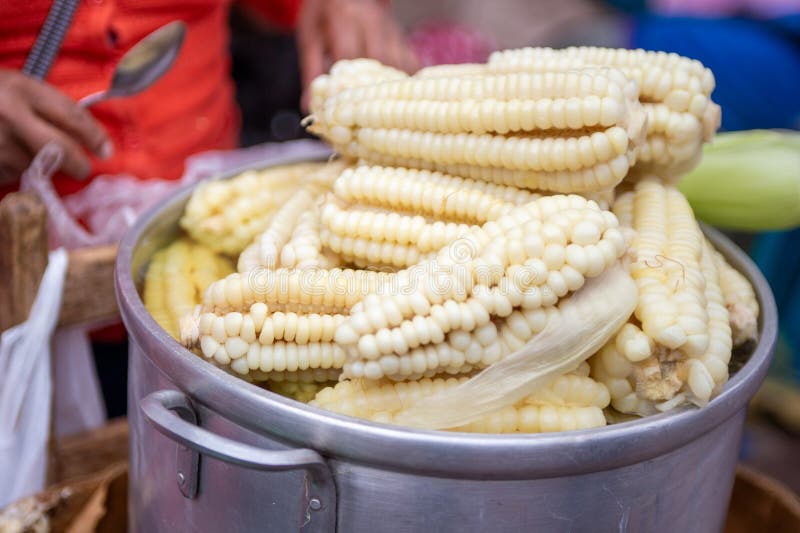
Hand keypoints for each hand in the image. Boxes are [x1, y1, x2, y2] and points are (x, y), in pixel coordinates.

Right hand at [0, 69, 110, 184]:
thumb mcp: (13, 85)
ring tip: (19, 149)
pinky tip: (2, 155)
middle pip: (60, 150)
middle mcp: (10, 116)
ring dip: (38, 166)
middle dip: (78, 164)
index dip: (94, 136)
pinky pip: (11, 175)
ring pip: (35, 166)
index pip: (71, 116)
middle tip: (84, 169)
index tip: (106, 150)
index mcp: (19, 89)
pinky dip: (13, 170)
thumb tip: (87, 136)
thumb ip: (45, 106)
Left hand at [297, 0, 418, 109]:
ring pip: (399, 63)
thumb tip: (309, 107)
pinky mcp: (401, 36)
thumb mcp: (310, 37)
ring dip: (393, 91)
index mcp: (344, 18)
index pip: (350, 56)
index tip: (343, 112)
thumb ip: (311, 71)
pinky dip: (407, 82)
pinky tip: (401, 101)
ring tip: (386, 115)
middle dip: (374, 92)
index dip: (347, 86)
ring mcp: (390, 28)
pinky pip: (410, 61)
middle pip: (380, 61)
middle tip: (368, 119)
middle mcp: (372, 21)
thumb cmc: (324, 14)